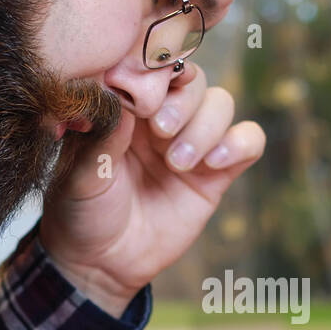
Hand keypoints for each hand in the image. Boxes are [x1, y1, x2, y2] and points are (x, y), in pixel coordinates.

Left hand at [39, 65, 264, 316]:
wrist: (102, 263)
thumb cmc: (82, 212)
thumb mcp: (82, 173)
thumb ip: (103, 136)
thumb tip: (123, 98)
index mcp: (126, 106)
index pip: (154, 67)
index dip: (157, 71)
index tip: (144, 97)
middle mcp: (161, 118)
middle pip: (194, 80)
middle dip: (183, 102)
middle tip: (162, 131)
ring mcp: (192, 143)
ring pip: (221, 104)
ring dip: (205, 128)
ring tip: (178, 163)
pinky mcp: (216, 174)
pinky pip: (248, 141)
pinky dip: (240, 143)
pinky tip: (216, 162)